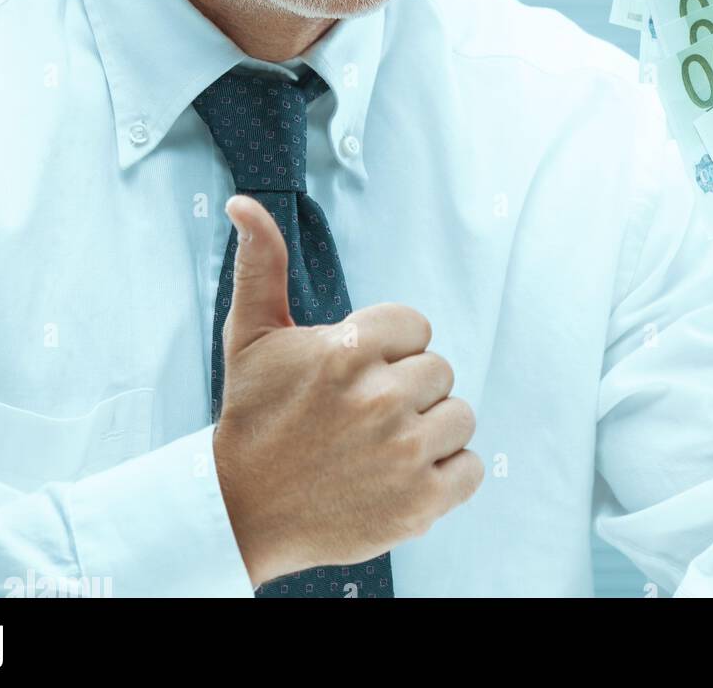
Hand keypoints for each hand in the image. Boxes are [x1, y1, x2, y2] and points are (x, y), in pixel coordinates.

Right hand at [211, 195, 482, 586]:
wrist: (241, 511)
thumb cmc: (253, 416)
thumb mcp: (251, 334)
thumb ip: (261, 262)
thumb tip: (243, 202)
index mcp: (349, 349)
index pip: (417, 327)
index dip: (389, 350)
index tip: (355, 375)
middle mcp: (381, 398)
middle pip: (440, 371)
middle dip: (408, 389)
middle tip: (364, 415)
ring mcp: (403, 453)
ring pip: (460, 416)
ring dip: (431, 430)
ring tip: (383, 445)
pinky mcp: (419, 504)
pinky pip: (470, 469)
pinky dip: (447, 474)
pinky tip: (403, 476)